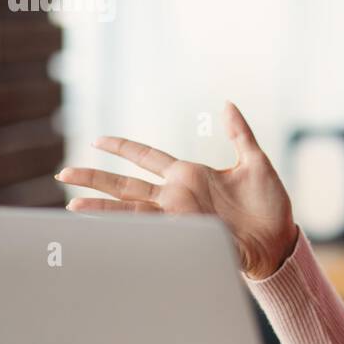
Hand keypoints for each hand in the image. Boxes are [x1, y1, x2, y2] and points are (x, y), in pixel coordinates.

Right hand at [56, 101, 297, 279]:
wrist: (280, 239)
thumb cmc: (269, 205)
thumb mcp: (255, 162)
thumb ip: (239, 133)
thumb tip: (227, 104)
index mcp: (190, 174)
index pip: (147, 156)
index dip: (123, 147)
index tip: (98, 140)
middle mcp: (178, 195)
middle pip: (127, 184)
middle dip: (95, 178)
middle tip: (63, 173)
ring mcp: (180, 216)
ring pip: (131, 209)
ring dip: (102, 209)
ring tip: (71, 206)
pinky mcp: (187, 234)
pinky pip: (154, 230)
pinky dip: (131, 231)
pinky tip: (108, 232)